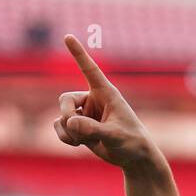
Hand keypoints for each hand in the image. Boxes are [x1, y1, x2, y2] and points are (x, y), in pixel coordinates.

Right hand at [55, 34, 157, 169]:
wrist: (134, 160)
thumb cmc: (132, 143)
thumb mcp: (115, 136)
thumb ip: (93, 129)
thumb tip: (70, 123)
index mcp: (106, 94)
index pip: (90, 70)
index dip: (79, 54)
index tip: (68, 36)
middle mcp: (93, 100)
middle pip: (65, 99)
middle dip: (67, 116)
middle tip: (78, 129)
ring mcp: (85, 114)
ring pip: (61, 116)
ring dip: (69, 131)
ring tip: (85, 141)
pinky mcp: (80, 127)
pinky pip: (60, 127)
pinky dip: (65, 137)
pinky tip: (78, 144)